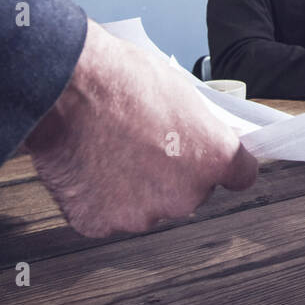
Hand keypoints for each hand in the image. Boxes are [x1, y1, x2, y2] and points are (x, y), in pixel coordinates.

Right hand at [24, 20, 259, 236]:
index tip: (211, 159)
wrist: (63, 89)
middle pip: (189, 192)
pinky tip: (87, 167)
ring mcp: (141, 215)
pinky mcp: (100, 224)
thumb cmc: (121, 80)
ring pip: (147, 206)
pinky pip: (106, 214)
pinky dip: (98, 198)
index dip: (222, 164)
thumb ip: (199, 128)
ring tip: (110, 150)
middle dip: (173, 174)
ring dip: (135, 188)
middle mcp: (185, 196)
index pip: (240, 174)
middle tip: (144, 144)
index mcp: (213, 159)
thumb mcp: (182, 93)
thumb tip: (202, 137)